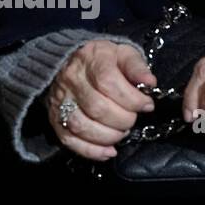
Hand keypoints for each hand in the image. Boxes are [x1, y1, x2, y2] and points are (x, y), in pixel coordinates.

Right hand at [45, 39, 156, 160]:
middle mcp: (71, 79)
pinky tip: (109, 150)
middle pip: (97, 107)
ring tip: (121, 131)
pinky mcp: (55, 119)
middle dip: (124, 119)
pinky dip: (92, 151)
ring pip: (82, 126)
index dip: (132, 98)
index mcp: (90, 59)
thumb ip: (137, 67)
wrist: (69, 63)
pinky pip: (70, 140)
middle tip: (132, 117)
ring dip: (110, 136)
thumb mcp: (122, 54)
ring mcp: (60, 101)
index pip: (108, 82)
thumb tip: (149, 83)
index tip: (146, 104)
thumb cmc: (102, 61)